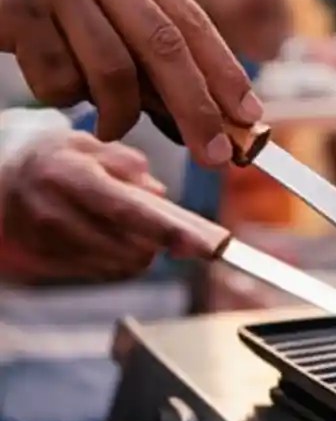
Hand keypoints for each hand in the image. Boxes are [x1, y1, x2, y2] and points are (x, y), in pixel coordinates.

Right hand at [0, 0, 261, 165]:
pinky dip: (62, 96)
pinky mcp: (14, 7)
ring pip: (112, 70)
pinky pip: (58, 78)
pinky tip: (51, 84)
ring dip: (119, 113)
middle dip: (197, 108)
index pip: (189, 19)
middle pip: (165, 46)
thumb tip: (197, 112)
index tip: (251, 115)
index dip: (224, 71)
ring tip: (111, 125)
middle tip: (218, 154)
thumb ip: (134, 40)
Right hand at [0, 131, 185, 281]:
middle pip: (132, 250)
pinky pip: (99, 275)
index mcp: (68, 176)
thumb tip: (159, 195)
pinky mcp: (39, 270)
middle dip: (157, 241)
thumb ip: (128, 164)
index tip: (211, 245)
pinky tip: (97, 239)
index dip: (173, 231)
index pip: (130, 211)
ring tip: (115, 226)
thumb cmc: (49, 162)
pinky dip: (111, 261)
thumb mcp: (86, 145)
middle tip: (154, 224)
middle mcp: (53, 215)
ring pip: (120, 267)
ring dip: (133, 251)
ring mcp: (44, 247)